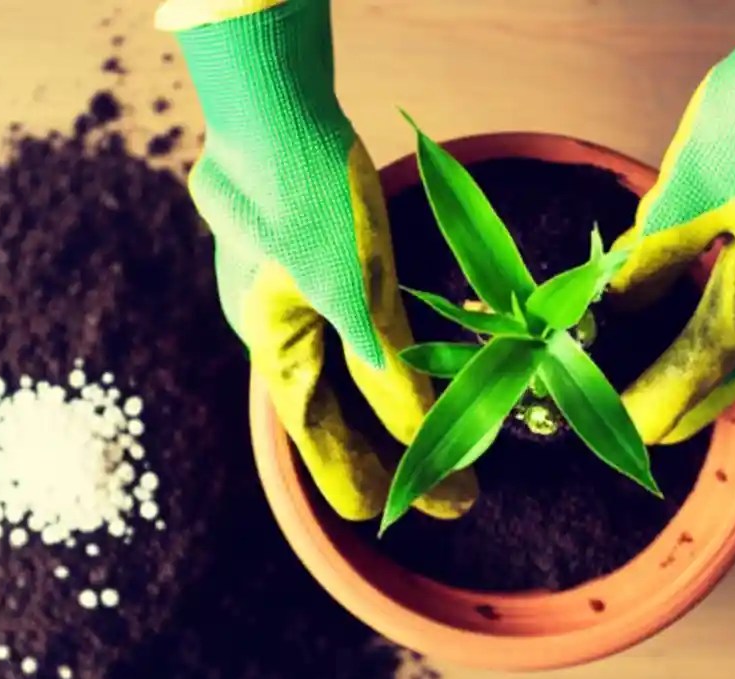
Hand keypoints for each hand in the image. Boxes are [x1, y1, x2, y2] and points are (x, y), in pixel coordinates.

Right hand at [156, 0, 476, 520]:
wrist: (273, 110)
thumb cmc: (307, 199)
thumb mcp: (354, 294)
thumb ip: (388, 371)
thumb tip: (424, 441)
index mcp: (277, 354)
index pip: (325, 444)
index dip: (373, 481)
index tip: (419, 512)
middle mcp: (279, 334)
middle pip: (338, 415)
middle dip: (396, 451)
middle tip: (460, 484)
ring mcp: (291, 298)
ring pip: (347, 373)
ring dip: (392, 406)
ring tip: (444, 432)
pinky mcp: (312, 263)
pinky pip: (353, 330)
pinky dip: (388, 356)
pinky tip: (413, 358)